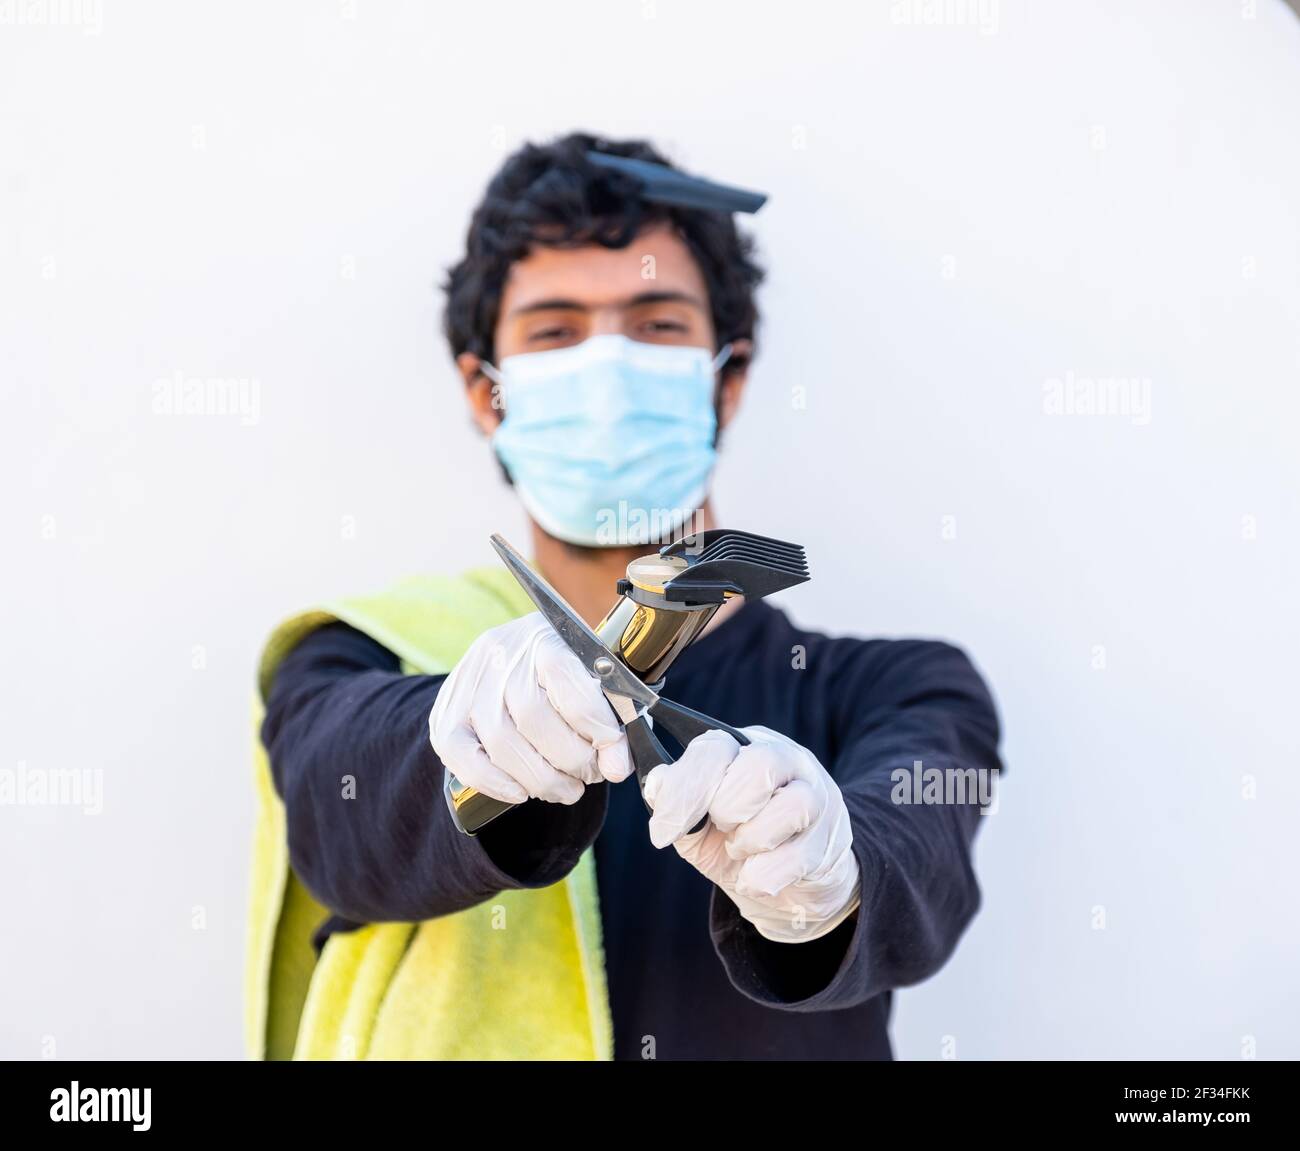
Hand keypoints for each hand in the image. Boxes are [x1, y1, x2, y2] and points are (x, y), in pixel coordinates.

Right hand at [429, 612, 631, 804]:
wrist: (511, 661)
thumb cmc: (561, 675)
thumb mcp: (591, 680)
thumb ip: (609, 720)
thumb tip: (617, 769)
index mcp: (543, 637)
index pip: (565, 678)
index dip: (594, 722)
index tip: (614, 750)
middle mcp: (500, 655)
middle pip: (534, 716)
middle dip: (572, 759)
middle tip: (590, 774)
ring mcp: (467, 684)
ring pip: (502, 742)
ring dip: (542, 779)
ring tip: (567, 788)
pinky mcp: (445, 714)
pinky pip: (461, 756)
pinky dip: (494, 782)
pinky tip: (521, 792)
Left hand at [643, 725, 861, 942]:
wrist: (785, 886)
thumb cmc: (735, 844)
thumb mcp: (695, 825)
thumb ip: (674, 804)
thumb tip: (656, 785)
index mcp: (742, 747)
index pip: (714, 747)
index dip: (685, 790)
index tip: (663, 833)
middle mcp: (784, 759)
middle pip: (760, 763)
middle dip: (727, 808)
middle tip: (721, 828)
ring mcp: (815, 795)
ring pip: (791, 804)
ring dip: (751, 841)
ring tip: (741, 850)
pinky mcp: (831, 838)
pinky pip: (799, 855)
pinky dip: (765, 876)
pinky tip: (756, 877)